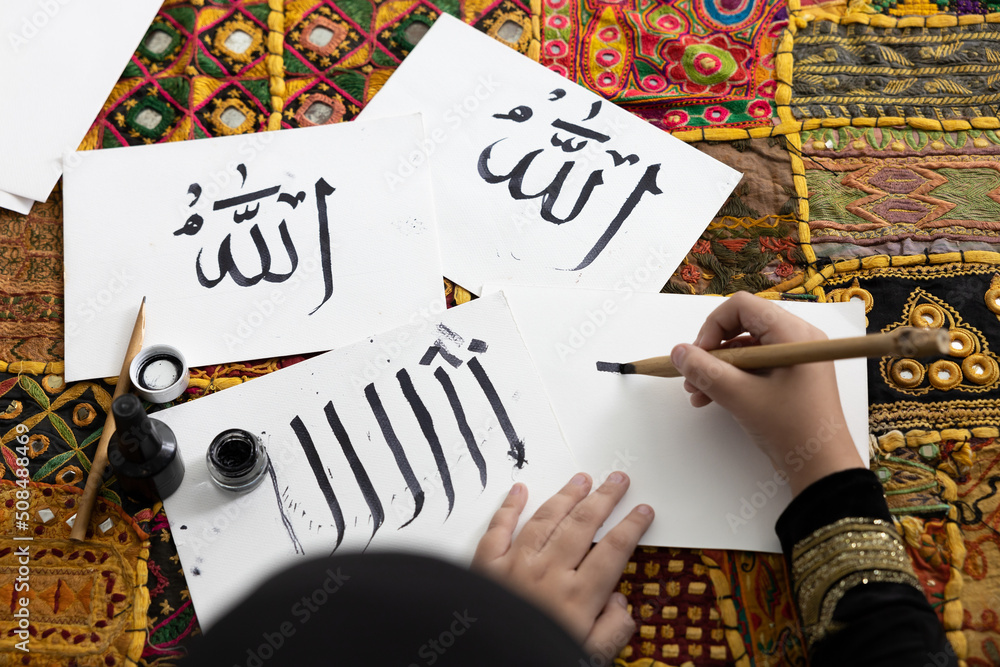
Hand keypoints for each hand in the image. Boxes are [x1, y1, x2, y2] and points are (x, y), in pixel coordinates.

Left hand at [472, 472, 652, 661]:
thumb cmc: (533, 660)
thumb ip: (611, 632)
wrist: (481, 665)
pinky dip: (509, 507)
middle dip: (604, 499)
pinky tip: (519, 491)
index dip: (631, 527)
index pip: (613, 551)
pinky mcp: (486, 566)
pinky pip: (499, 529)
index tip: (642, 511)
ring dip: (566, 496)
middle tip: (617, 480)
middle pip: (582, 524)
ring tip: (581, 480)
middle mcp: (548, 574)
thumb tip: (622, 605)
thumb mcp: (588, 658)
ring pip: (546, 519)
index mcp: (576, 598)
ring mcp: (515, 566)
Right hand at [670, 291, 865, 495]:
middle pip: (742, 325)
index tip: (698, 354)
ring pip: (745, 348)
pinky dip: (732, 378)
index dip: (713, 326)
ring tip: (697, 392)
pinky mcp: (791, 377)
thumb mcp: (740, 397)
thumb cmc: (791, 429)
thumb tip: (678, 353)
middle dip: (712, 349)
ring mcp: (795, 358)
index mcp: (792, 334)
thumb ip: (704, 371)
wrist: (823, 468)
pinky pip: (754, 366)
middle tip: (693, 373)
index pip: (741, 306)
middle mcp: (796, 339)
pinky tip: (711, 397)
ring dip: (718, 367)